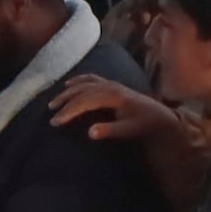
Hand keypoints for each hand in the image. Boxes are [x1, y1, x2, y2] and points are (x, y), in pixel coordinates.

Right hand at [49, 76, 183, 145]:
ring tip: (54, 102)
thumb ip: (110, 130)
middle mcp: (110, 86)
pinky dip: (77, 80)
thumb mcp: (129, 130)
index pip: (85, 101)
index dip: (69, 111)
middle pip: (81, 91)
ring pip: (84, 83)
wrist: (159, 115)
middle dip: (64, 102)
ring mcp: (110, 83)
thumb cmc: (144, 124)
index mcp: (113, 96)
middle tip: (50, 115)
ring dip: (68, 92)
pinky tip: (68, 84)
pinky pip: (90, 78)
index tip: (55, 122)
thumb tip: (89, 132)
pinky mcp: (111, 84)